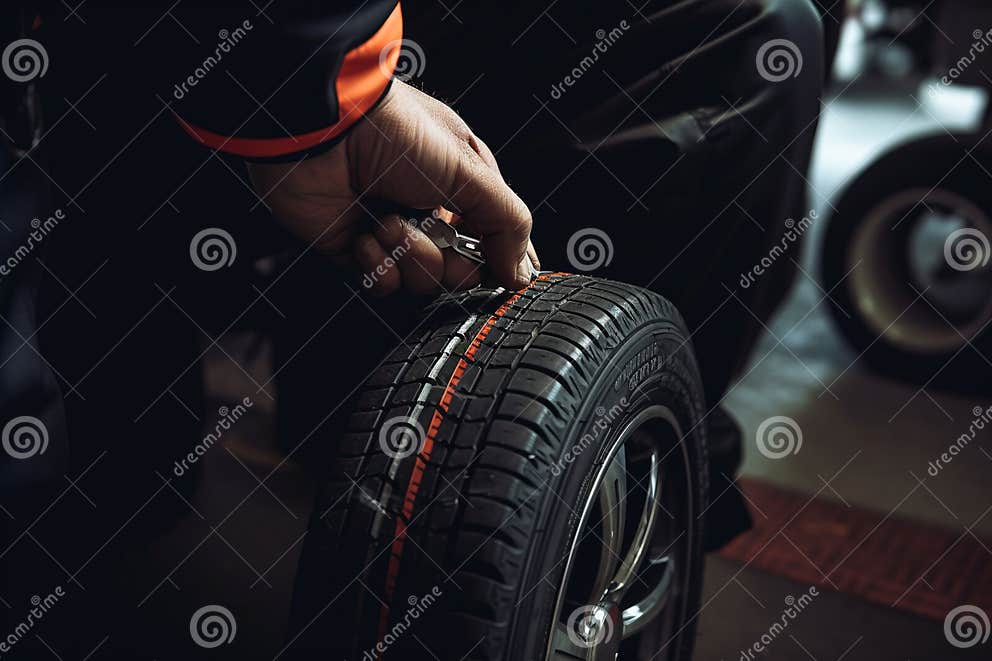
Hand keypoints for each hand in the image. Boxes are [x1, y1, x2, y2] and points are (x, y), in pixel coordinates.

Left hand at [247, 80, 538, 295]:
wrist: (321, 130)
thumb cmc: (396, 131)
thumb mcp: (470, 170)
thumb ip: (507, 222)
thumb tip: (522, 273)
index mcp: (465, 184)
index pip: (498, 237)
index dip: (502, 261)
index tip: (502, 273)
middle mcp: (432, 209)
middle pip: (461, 270)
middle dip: (446, 260)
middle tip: (432, 233)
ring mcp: (394, 230)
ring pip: (422, 280)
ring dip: (407, 255)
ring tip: (387, 221)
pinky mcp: (357, 248)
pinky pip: (382, 283)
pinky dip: (376, 265)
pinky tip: (365, 235)